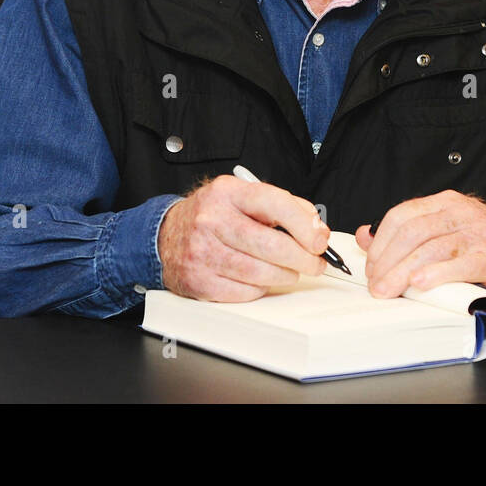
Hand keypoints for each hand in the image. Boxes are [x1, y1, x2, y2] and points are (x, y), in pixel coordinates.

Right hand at [158, 174, 329, 301]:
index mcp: (228, 193)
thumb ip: (282, 206)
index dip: (304, 225)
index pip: (274, 203)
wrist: (166, 235)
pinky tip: (261, 279)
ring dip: (285, 275)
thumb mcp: (242, 197)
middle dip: (303, 259)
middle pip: (271, 246)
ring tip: (290, 270)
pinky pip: (245, 292)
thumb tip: (316, 228)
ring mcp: (203, 252)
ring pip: (261, 273)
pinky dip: (261, 289)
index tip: (320, 240)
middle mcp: (212, 220)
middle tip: (315, 263)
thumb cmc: (213, 216)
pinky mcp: (199, 281)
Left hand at [355, 190, 485, 300]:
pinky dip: (438, 274)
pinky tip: (421, 283)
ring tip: (390, 290)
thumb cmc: (485, 244)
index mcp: (445, 203)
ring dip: (404, 272)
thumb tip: (366, 236)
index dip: (381, 242)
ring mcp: (477, 233)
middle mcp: (460, 213)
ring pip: (432, 248)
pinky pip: (461, 263)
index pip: (402, 215)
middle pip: (413, 232)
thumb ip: (406, 232)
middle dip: (388, 261)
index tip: (371, 267)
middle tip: (376, 285)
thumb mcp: (444, 230)